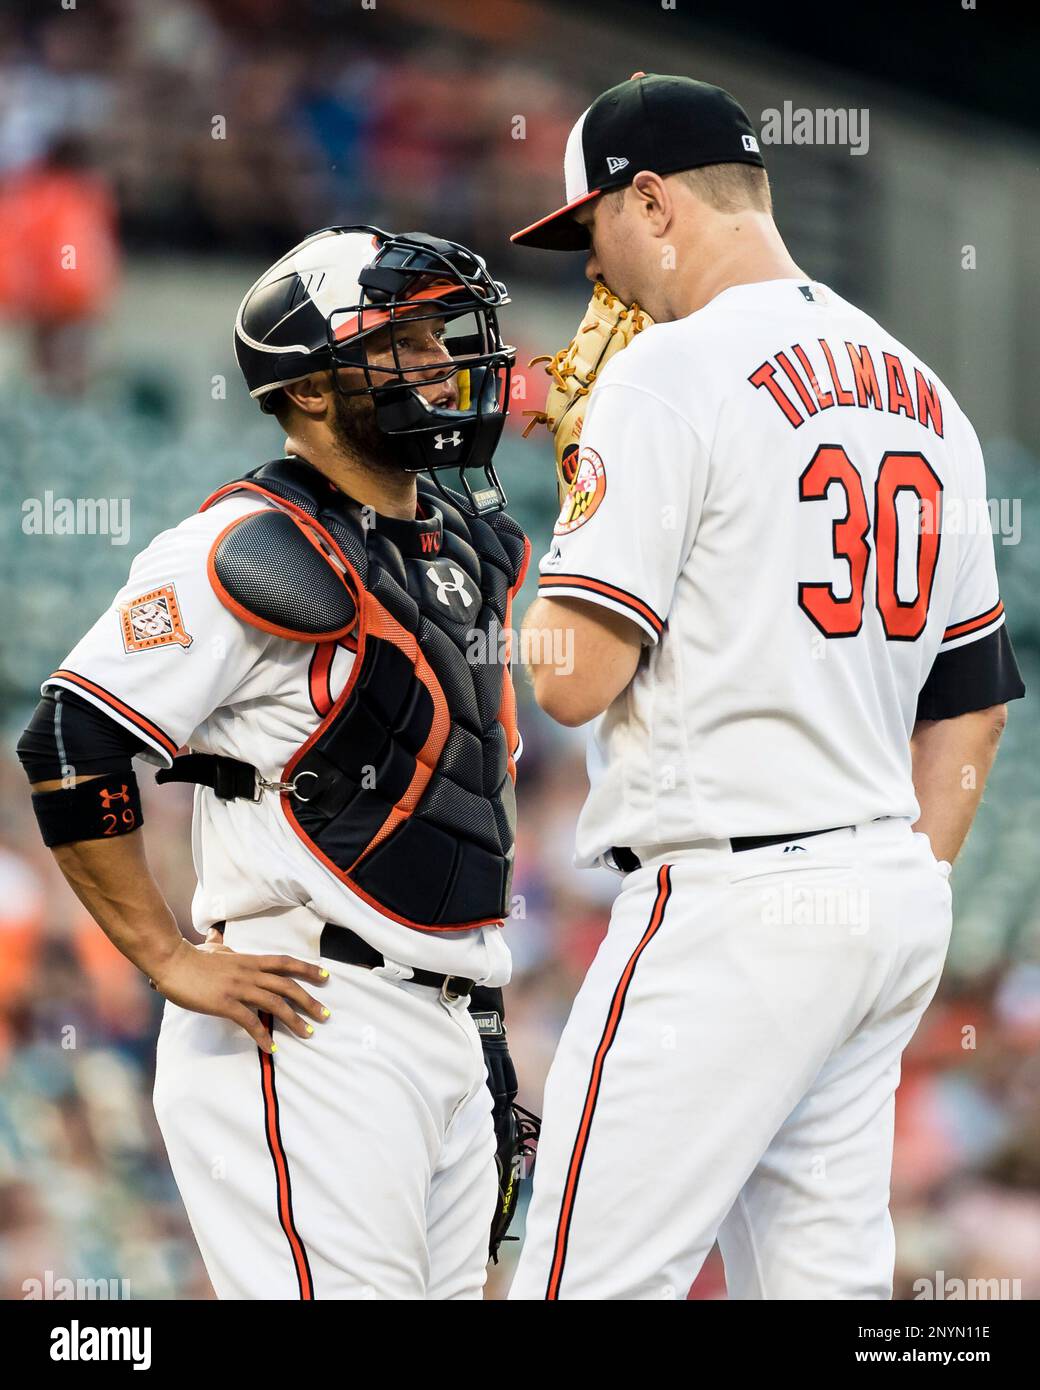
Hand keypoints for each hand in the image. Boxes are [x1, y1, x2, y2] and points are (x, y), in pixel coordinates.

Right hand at [150, 936, 329, 1052]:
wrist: (172, 961)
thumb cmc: (190, 956)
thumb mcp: (214, 949)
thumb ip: (223, 948)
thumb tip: (219, 939)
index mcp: (249, 960)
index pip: (285, 963)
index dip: (307, 970)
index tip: (326, 977)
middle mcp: (249, 973)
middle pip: (287, 986)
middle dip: (310, 1001)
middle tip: (326, 1015)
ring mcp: (239, 988)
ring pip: (275, 1004)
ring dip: (295, 1020)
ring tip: (308, 1033)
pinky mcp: (225, 1003)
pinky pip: (250, 1021)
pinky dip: (262, 1036)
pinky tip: (269, 1047)